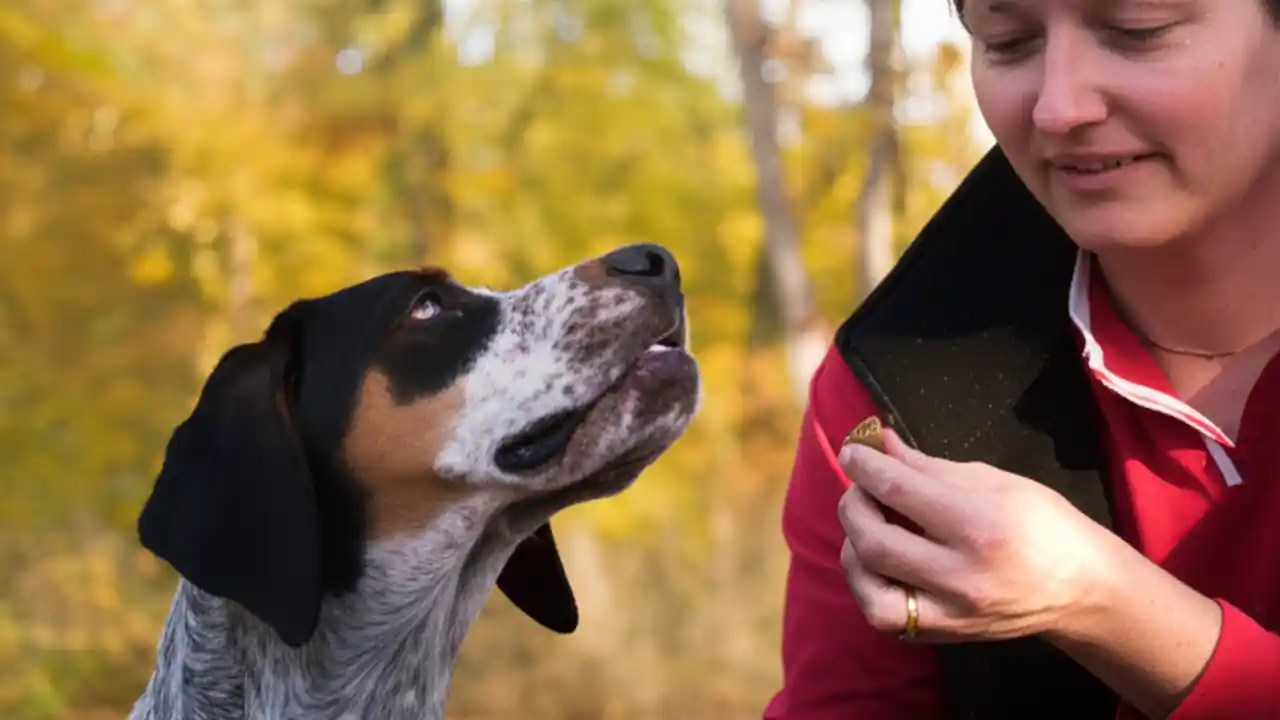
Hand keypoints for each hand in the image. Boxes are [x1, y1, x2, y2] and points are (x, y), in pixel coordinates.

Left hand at [836, 428, 1118, 642]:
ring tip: (869, 525)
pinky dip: (867, 583)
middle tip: (861, 487)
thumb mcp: (993, 481)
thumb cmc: (1043, 524)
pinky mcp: (943, 635)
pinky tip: (878, 561)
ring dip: (854, 547)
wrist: (1082, 589)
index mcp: (979, 526)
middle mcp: (961, 576)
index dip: (864, 466)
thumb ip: (929, 466)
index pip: (898, 490)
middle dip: (854, 505)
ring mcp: (950, 613)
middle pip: (874, 541)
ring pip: (869, 586)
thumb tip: (878, 443)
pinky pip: (883, 614)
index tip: (853, 452)